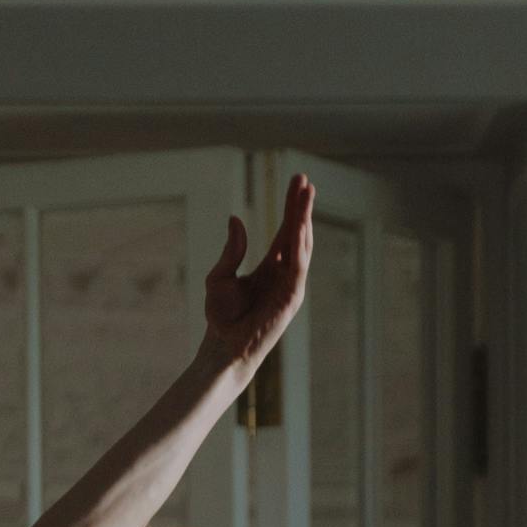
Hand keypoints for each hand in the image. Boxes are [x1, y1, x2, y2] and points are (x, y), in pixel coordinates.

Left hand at [202, 175, 313, 377]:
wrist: (224, 347)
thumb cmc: (221, 317)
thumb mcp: (220, 276)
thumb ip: (231, 250)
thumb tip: (235, 219)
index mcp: (270, 267)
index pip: (285, 231)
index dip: (292, 206)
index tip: (297, 181)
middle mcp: (284, 274)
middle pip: (297, 233)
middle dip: (302, 206)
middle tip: (306, 180)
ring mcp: (290, 285)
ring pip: (302, 245)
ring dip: (304, 219)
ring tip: (306, 194)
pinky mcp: (291, 298)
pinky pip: (298, 267)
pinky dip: (300, 245)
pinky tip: (300, 225)